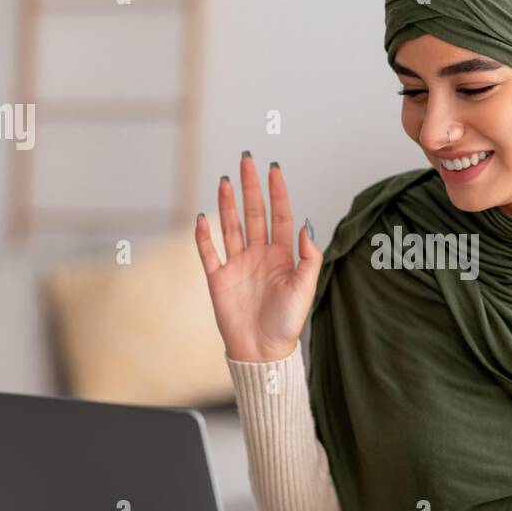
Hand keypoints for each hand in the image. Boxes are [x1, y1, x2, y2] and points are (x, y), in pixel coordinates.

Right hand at [194, 153, 321, 362]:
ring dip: (228, 204)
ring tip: (226, 180)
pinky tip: (202, 217)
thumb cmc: (287, 323)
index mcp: (282, 256)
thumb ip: (308, 257)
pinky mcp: (218, 279)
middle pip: (253, 213)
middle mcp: (259, 255)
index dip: (277, 192)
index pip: (279, 215)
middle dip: (251, 187)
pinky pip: (209, 253)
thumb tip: (306, 225)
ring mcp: (237, 265)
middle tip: (247, 160)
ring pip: (231, 227)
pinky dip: (204, 236)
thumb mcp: (305, 288)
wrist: (262, 351)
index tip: (274, 168)